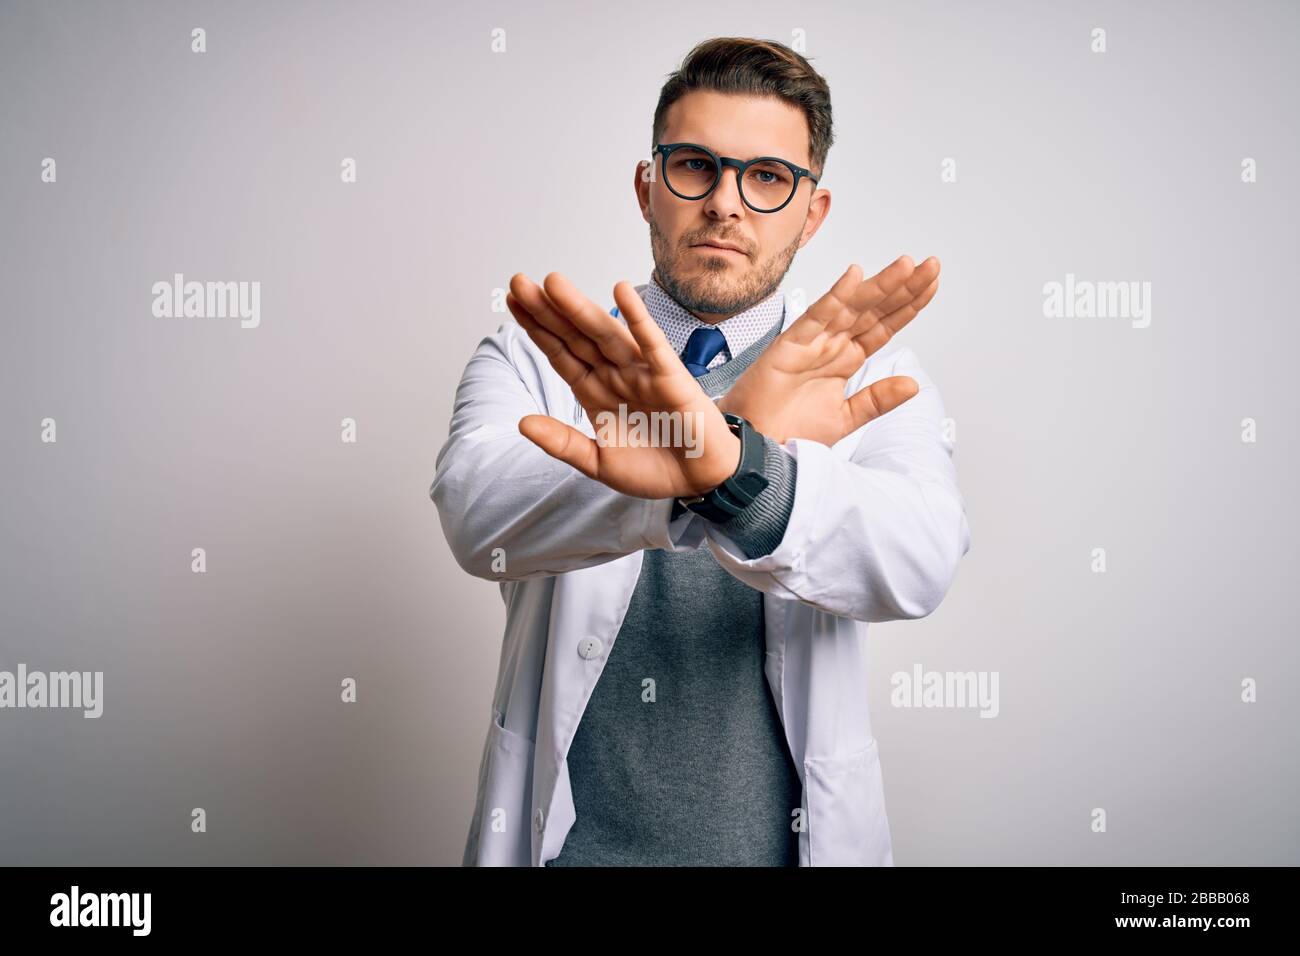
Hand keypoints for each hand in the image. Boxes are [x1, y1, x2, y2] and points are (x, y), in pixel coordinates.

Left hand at [505, 272, 740, 499]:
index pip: (559, 353)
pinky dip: (637, 319)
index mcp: (594, 392)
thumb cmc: (653, 468)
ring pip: (604, 334)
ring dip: (579, 309)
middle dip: (547, 310)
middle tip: (519, 281)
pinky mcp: (670, 377)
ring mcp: (640, 372)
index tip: (512, 301)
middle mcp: (613, 375)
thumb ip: (562, 442)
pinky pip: (651, 343)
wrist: (698, 481)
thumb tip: (522, 423)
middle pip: (574, 336)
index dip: (536, 328)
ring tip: (552, 283)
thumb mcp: (597, 462)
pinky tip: (620, 292)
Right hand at [717, 255, 939, 444]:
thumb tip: (913, 384)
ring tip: (906, 265)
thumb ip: (877, 399)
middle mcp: (831, 346)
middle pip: (874, 310)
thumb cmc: (789, 431)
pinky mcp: (789, 345)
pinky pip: (817, 316)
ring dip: (878, 285)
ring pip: (851, 307)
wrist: (755, 447)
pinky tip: (854, 277)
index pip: (884, 326)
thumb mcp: (845, 419)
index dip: (908, 305)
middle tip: (930, 265)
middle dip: (903, 287)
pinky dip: (835, 296)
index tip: (931, 284)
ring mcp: (812, 342)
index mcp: (845, 360)